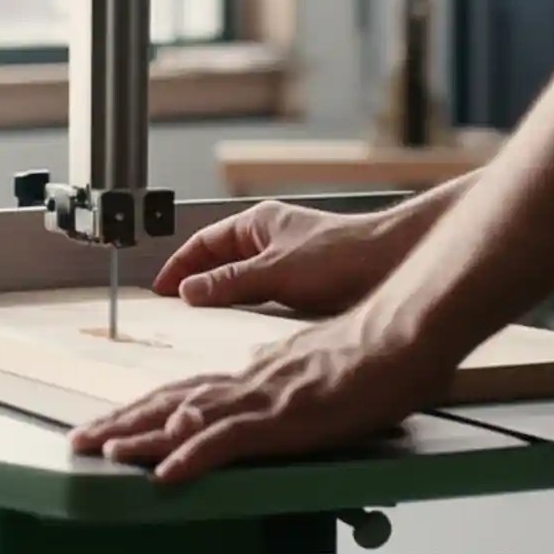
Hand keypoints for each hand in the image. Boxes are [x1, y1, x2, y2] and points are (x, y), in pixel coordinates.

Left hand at [68, 308, 455, 483]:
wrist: (400, 337)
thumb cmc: (367, 355)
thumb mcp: (310, 371)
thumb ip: (278, 383)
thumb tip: (258, 392)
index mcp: (252, 376)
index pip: (184, 394)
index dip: (143, 410)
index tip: (110, 422)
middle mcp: (246, 384)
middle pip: (170, 403)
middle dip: (122, 422)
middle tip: (80, 439)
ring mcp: (262, 401)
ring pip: (187, 420)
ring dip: (141, 438)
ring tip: (104, 452)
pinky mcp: (283, 419)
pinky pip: (227, 441)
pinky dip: (191, 457)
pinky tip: (165, 473)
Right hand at [153, 201, 409, 314]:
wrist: (392, 265)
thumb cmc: (341, 256)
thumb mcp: (275, 271)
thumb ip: (229, 282)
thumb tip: (188, 291)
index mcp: (258, 223)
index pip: (204, 242)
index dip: (179, 265)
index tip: (161, 290)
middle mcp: (270, 239)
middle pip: (219, 261)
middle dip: (196, 283)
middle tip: (174, 310)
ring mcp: (287, 261)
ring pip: (241, 280)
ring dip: (222, 298)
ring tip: (202, 323)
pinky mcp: (304, 284)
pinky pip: (263, 295)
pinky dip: (247, 309)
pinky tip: (244, 330)